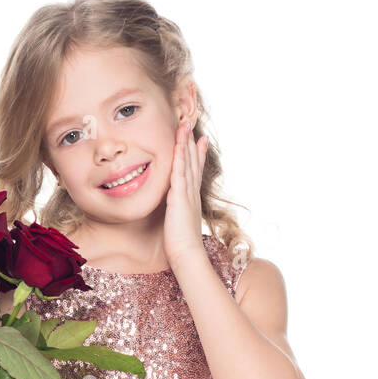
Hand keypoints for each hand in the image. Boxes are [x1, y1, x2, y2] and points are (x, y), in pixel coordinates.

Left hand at [163, 118, 208, 265]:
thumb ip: (180, 212)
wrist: (187, 254)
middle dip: (191, 142)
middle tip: (191, 124)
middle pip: (193, 162)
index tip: (200, 139)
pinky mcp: (180, 198)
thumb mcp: (181, 223)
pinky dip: (180, 158)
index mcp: (192, 198)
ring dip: (185, 144)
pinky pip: (179, 173)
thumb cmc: (182, 244)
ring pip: (187, 163)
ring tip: (185, 126)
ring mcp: (187, 194)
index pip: (195, 171)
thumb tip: (177, 210)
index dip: (198, 154)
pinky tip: (179, 145)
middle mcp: (192, 192)